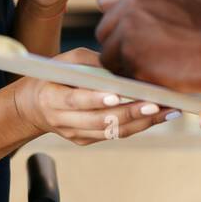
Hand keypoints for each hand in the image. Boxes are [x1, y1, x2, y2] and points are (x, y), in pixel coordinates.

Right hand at [13, 48, 177, 144]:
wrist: (33, 106)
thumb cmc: (54, 76)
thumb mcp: (65, 61)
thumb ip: (91, 62)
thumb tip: (124, 63)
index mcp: (53, 98)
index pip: (77, 101)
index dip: (96, 99)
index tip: (118, 94)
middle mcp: (63, 121)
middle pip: (100, 120)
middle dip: (130, 112)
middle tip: (155, 103)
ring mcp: (75, 134)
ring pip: (112, 132)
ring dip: (142, 122)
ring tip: (167, 111)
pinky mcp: (86, 140)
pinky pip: (115, 135)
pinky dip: (138, 125)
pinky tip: (158, 116)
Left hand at [95, 0, 200, 91]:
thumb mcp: (182, 0)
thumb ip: (155, 5)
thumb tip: (136, 16)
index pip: (107, 2)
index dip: (117, 21)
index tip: (128, 34)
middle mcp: (130, 2)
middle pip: (104, 30)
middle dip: (119, 45)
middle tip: (141, 59)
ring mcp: (128, 27)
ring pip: (109, 54)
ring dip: (126, 65)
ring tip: (154, 69)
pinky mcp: (129, 54)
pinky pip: (118, 72)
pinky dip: (132, 79)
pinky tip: (156, 77)